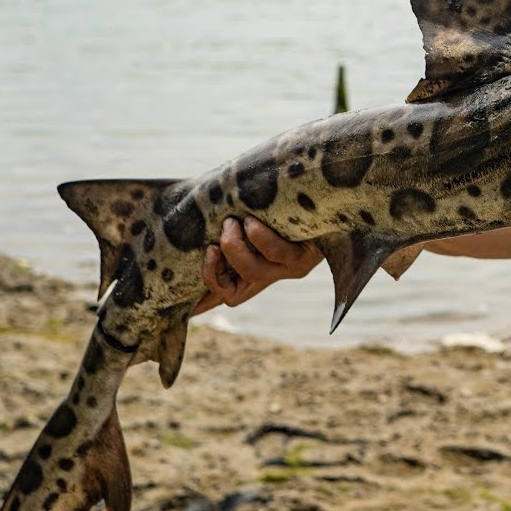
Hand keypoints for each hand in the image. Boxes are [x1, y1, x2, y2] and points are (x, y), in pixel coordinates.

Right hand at [192, 216, 323, 314]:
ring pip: (251, 272)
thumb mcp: (252, 221)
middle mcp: (270, 277)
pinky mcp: (304, 259)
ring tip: (234, 222)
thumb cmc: (281, 210)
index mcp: (254, 273)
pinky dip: (259, 237)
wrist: (328, 204)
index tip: (182, 306)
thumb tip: (198, 224)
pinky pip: (276, 253)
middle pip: (232, 294)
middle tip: (215, 238)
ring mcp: (288, 270)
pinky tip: (253, 221)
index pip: (224, 294)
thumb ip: (227, 227)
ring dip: (234, 246)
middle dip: (214, 269)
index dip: (203, 304)